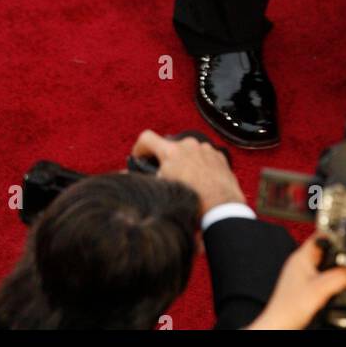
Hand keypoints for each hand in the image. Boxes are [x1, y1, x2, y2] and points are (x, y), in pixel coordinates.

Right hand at [129, 131, 244, 215]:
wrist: (222, 208)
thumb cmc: (191, 202)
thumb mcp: (161, 192)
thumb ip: (142, 181)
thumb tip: (124, 177)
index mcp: (171, 151)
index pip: (146, 138)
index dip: (139, 149)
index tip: (139, 160)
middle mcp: (188, 144)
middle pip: (169, 147)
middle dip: (164, 160)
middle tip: (165, 178)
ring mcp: (205, 148)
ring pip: (188, 151)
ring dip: (184, 162)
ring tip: (186, 182)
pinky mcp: (218, 155)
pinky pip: (204, 156)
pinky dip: (200, 165)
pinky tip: (201, 182)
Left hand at [245, 235, 345, 330]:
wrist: (280, 326)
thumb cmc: (288, 309)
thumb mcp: (320, 289)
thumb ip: (339, 278)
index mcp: (301, 256)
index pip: (321, 236)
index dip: (336, 236)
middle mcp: (300, 263)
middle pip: (325, 251)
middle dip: (338, 258)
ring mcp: (301, 275)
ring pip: (324, 266)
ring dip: (335, 271)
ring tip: (342, 280)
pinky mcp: (304, 287)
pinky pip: (322, 278)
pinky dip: (330, 282)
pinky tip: (333, 291)